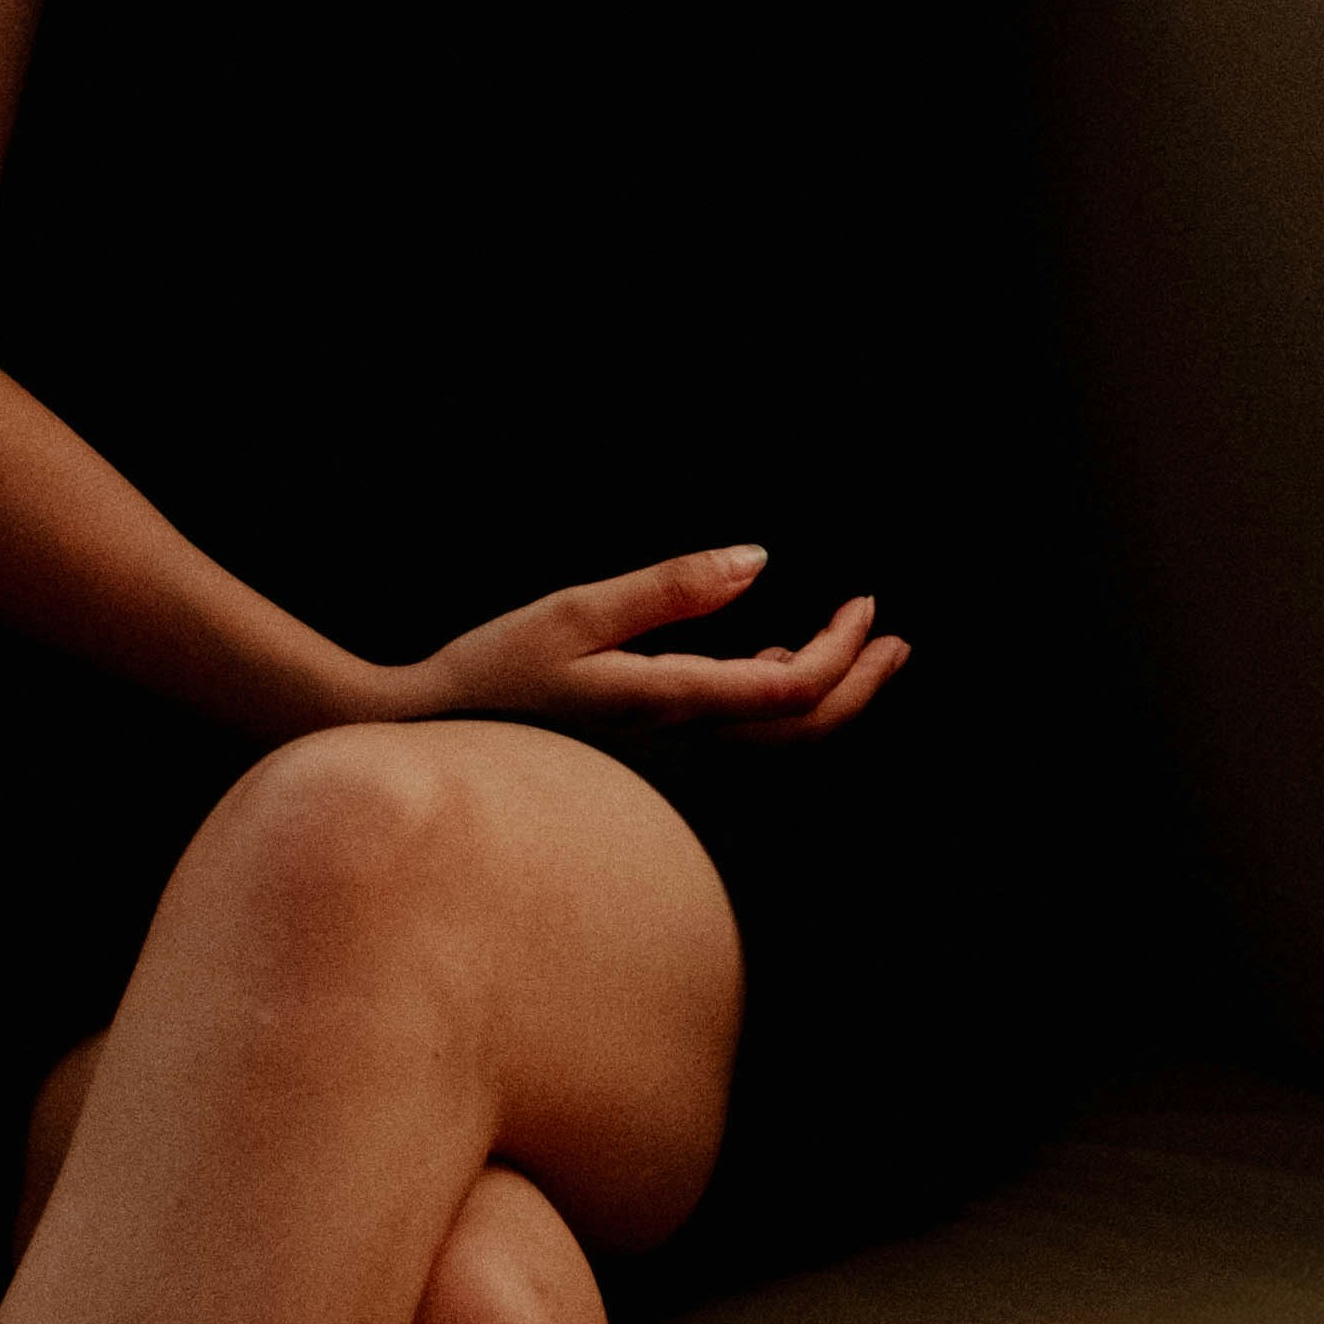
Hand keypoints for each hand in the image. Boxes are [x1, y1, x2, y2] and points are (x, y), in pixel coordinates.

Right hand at [379, 543, 909, 741]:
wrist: (429, 746)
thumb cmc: (493, 675)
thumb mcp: (578, 611)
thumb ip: (671, 588)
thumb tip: (757, 560)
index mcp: (674, 705)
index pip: (793, 690)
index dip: (843, 651)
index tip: (866, 604)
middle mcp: (684, 747)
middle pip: (803, 733)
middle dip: (860, 687)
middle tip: (893, 642)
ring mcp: (670, 763)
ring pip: (775, 744)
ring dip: (825, 698)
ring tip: (854, 651)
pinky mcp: (651, 762)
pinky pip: (738, 741)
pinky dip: (771, 702)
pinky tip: (762, 659)